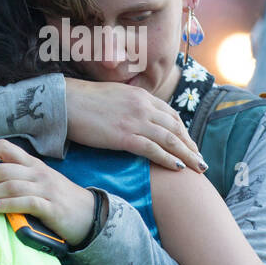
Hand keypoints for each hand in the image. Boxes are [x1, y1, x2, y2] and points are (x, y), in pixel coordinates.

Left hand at [0, 139, 96, 245]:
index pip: (3, 147)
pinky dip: (7, 205)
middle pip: (3, 168)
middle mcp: (38, 173)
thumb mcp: (38, 182)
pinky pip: (25, 202)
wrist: (90, 215)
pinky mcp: (51, 208)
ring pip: (11, 185)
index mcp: (33, 164)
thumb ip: (16, 176)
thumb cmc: (59, 199)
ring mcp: (46, 189)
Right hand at [65, 78, 205, 172]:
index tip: (190, 145)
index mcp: (141, 96)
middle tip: (200, 161)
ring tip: (197, 168)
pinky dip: (167, 159)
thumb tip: (139, 118)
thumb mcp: (115, 96)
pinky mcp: (124, 136)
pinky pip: (153, 149)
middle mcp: (143, 107)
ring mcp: (135, 121)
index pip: (171, 115)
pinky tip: (177, 167)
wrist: (64, 102)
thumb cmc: (84, 101)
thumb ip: (132, 105)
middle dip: (191, 146)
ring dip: (186, 155)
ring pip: (170, 140)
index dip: (184, 132)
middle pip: (176, 128)